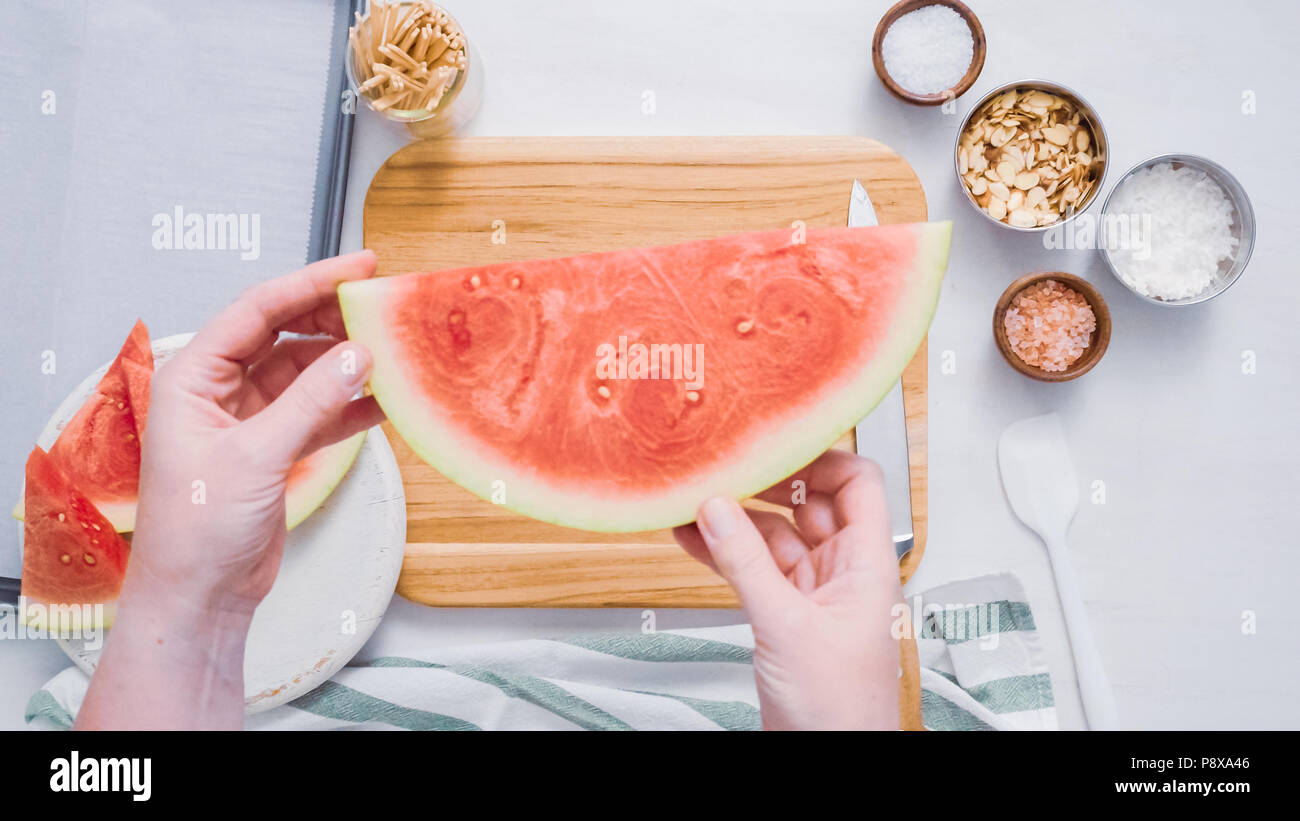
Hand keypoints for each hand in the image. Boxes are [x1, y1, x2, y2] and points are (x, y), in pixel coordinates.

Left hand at [77, 251, 384, 728]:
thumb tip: (356, 357)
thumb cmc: (196, 532)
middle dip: (332, 318)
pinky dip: (349, 404)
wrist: (200, 595)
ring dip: (345, 364)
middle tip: (380, 304)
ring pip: (306, 372)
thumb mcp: (256, 457)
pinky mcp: (273, 448)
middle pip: (284, 333)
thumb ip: (311, 403)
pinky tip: (382, 399)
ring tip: (389, 351)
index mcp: (193, 377)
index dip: (310, 283)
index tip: (357, 267)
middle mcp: (219, 390)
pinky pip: (318, 410)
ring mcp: (248, 419)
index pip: (257, 310)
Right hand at [674, 450, 901, 730]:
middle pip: (809, 505)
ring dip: (737, 521)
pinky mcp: (787, 617)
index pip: (859, 484)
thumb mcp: (786, 625)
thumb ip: (746, 562)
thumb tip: (717, 508)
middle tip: (727, 466)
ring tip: (695, 500)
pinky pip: (756, 570)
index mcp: (867, 564)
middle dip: (767, 486)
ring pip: (775, 538)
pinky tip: (694, 538)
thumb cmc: (841, 711)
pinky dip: (727, 554)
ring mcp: (814, 594)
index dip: (822, 459)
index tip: (778, 445)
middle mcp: (844, 572)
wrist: (828, 762)